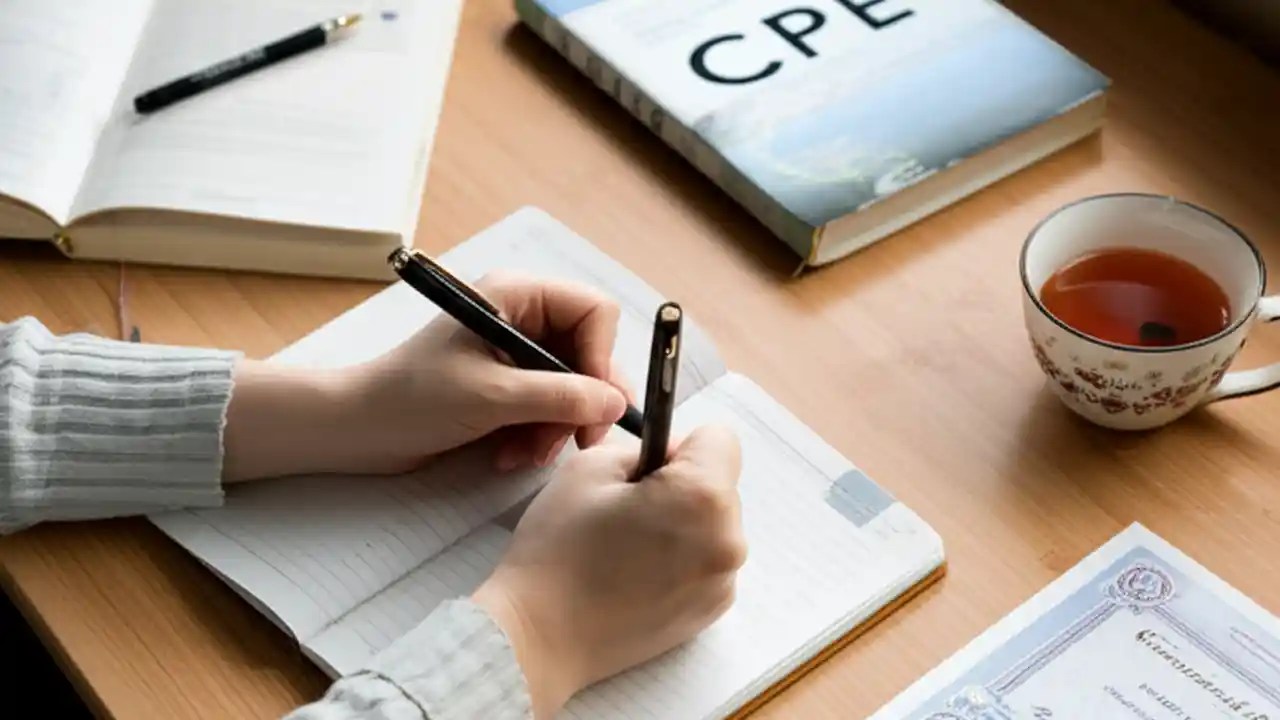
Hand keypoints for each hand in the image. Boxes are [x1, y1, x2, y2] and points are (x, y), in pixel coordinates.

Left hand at [223, 272, 633, 480]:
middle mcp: (522, 317)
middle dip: (581, 402)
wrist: (357, 430)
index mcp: (517, 295)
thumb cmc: (411, 399)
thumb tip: (616, 404)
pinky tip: (507, 454)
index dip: (602, 357)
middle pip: (589, 353)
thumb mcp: (492, 397)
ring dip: (555, 427)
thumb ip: (560, 397)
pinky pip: (548, 408)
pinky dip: (536, 435)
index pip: (594, 311)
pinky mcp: (507, 386)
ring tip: (525, 453)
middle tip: (576, 442)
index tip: (594, 403)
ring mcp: (515, 353)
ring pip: (572, 387)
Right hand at [473, 425, 745, 718]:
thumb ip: (644, 448)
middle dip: (680, 487)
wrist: (541, 637)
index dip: (677, 446)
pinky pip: (706, 562)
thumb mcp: (591, 467)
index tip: (643, 472)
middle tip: (625, 512)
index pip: (719, 439)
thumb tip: (670, 460)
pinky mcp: (710, 613)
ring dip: (682, 525)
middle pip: (718, 485)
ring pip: (713, 526)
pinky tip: (636, 576)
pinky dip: (681, 560)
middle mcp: (728, 541)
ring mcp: (722, 583)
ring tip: (627, 549)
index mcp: (703, 498)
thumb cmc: (558, 548)